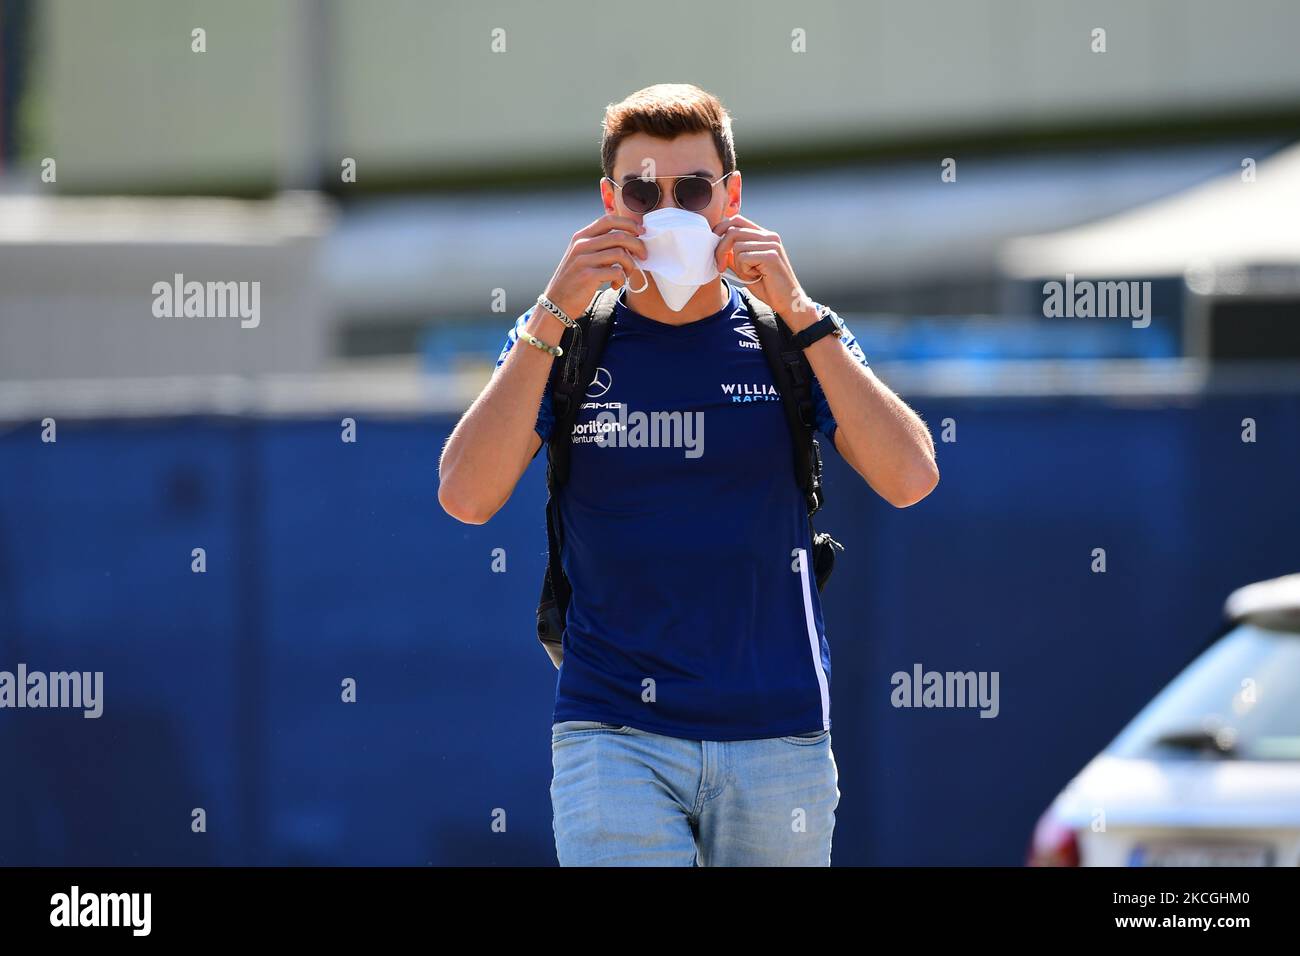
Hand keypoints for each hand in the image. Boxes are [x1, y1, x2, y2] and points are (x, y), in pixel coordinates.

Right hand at [541, 214, 647, 318]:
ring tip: (626, 274)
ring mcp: (583, 260)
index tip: (641, 232)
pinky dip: (621, 279)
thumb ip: (599, 246)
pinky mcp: (587, 276)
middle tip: (643, 256)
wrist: (556, 303)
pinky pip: (616, 272)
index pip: (608, 220)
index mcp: (581, 237)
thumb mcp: (582, 256)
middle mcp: (581, 245)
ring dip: (630, 265)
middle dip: (637, 245)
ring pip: (621, 253)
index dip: (628, 223)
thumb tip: (629, 239)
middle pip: (619, 236)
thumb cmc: (575, 280)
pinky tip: (615, 285)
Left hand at [712, 214, 817, 328]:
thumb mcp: (745, 268)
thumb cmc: (767, 286)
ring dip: (737, 265)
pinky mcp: (771, 255)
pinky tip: (757, 277)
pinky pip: (743, 257)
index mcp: (764, 235)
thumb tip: (716, 244)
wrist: (788, 302)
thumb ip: (733, 255)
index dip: (720, 231)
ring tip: (750, 275)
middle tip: (720, 267)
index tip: (714, 250)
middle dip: (720, 250)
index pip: (736, 221)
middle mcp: (769, 236)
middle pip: (733, 230)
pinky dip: (744, 271)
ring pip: (737, 246)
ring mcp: (772, 244)